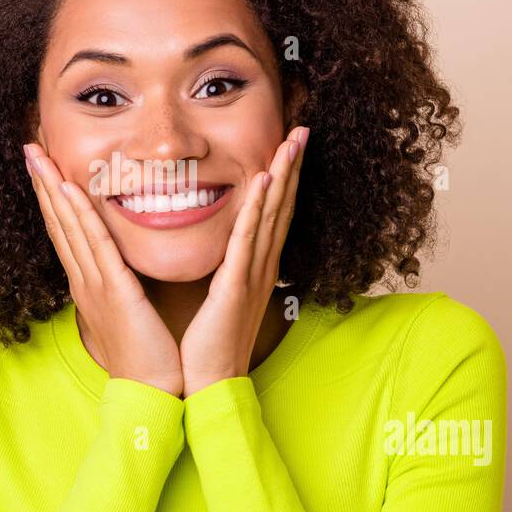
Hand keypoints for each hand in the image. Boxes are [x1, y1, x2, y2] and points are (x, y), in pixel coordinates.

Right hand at [24, 142, 185, 397]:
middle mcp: (85, 280)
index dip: (54, 197)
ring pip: (69, 226)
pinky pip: (95, 244)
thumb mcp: (133, 311)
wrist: (153, 393)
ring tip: (39, 155)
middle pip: (59, 222)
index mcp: (91, 284)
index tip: (46, 166)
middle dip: (44, 182)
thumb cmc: (150, 356)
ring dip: (53, 188)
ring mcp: (95, 284)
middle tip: (30, 147)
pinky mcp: (113, 291)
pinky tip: (69, 188)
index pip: (67, 231)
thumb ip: (127, 285)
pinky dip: (80, 214)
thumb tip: (127, 266)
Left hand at [179, 126, 308, 397]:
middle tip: (302, 128)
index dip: (285, 178)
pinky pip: (249, 239)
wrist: (208, 383)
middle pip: (282, 206)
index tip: (289, 145)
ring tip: (291, 140)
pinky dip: (258, 208)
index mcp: (256, 267)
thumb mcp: (221, 297)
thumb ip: (225, 269)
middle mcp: (262, 266)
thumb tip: (222, 248)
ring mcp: (253, 274)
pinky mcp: (237, 285)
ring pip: (272, 215)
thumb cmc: (209, 344)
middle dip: (293, 165)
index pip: (274, 213)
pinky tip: (265, 181)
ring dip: (283, 175)